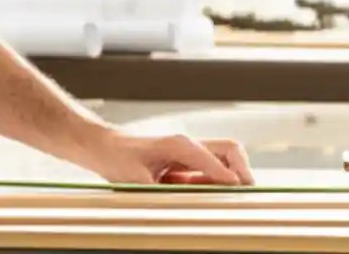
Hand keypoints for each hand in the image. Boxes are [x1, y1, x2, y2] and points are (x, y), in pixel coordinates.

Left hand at [78, 129, 253, 185]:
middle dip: (242, 170)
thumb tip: (180, 203)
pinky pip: (208, 173)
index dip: (228, 177)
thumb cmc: (116, 157)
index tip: (238, 193)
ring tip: (231, 198)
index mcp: (179, 144)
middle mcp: (188, 146)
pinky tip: (211, 198)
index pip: (216, 159)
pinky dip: (216, 184)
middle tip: (245, 194)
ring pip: (223, 161)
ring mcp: (188, 153)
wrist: (103, 148)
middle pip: (230, 150)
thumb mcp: (136, 179)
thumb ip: (161, 190)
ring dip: (231, 178)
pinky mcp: (184, 163)